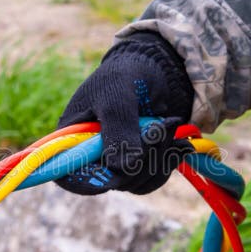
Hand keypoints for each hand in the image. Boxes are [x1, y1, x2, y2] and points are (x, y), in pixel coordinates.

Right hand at [56, 32, 194, 194]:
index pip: (70, 177)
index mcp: (72, 139)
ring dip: (159, 158)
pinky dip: (168, 161)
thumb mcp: (117, 96)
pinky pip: (152, 178)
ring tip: (170, 126)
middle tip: (160, 128)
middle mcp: (91, 155)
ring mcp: (115, 161)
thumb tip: (125, 168)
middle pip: (112, 182)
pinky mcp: (138, 163)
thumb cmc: (124, 75)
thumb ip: (119, 129)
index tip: (121, 171)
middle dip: (141, 160)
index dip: (92, 182)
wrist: (151, 68)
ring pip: (136, 182)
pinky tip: (180, 143)